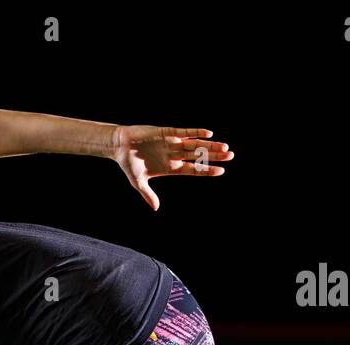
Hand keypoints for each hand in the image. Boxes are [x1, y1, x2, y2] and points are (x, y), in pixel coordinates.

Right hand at [112, 125, 233, 211]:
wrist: (119, 146)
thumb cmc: (128, 164)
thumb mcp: (138, 182)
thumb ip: (148, 194)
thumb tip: (156, 208)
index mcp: (171, 167)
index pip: (193, 169)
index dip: (207, 170)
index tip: (221, 171)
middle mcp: (175, 155)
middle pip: (199, 156)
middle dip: (214, 156)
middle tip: (230, 155)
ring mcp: (172, 143)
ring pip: (195, 144)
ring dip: (209, 145)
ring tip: (225, 146)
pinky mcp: (166, 132)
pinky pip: (184, 132)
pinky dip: (195, 132)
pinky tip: (208, 133)